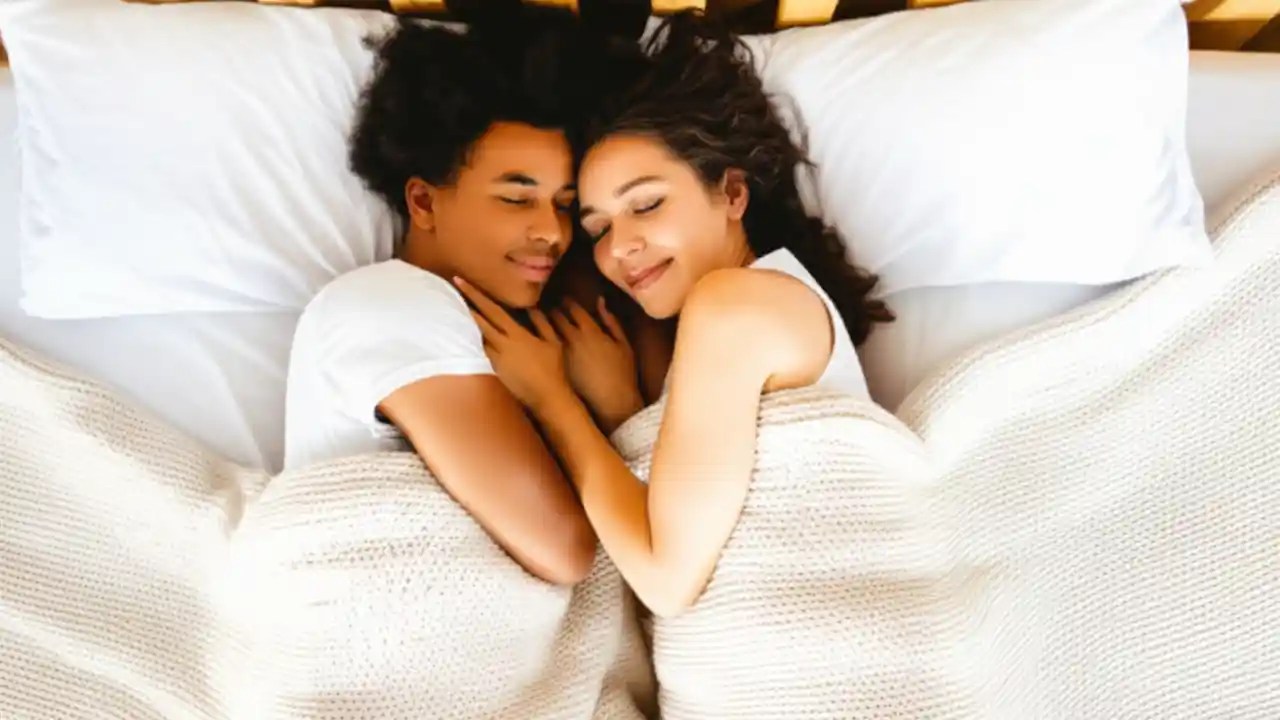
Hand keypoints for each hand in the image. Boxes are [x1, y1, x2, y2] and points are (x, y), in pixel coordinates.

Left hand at [454, 277, 571, 412]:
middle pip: (478, 321)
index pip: (492, 310)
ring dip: (466, 325)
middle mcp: (503, 345)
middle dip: (464, 304)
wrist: (548, 397)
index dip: (476, 294)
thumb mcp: (553, 342)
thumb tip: (533, 308)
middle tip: (450, 289)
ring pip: (476, 338)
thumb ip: (542, 323)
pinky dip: (473, 344)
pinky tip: (465, 339)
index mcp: (517, 334)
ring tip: (455, 312)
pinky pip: (480, 354)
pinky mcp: (493, 373)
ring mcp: (496, 360)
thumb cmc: (554, 369)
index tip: (461, 281)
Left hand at [552, 298, 643, 433]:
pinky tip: (541, 345)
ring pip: (545, 332)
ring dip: (542, 325)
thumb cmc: (622, 373)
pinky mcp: (554, 368)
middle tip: (550, 309)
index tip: (565, 301)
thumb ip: (611, 320)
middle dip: (552, 311)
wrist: (612, 403)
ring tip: (541, 324)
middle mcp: (573, 339)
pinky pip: (543, 349)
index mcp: (590, 331)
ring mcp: (561, 354)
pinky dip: (541, 344)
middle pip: (555, 316)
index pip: (572, 307)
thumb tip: (600, 301)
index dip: (567, 302)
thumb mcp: (623, 343)